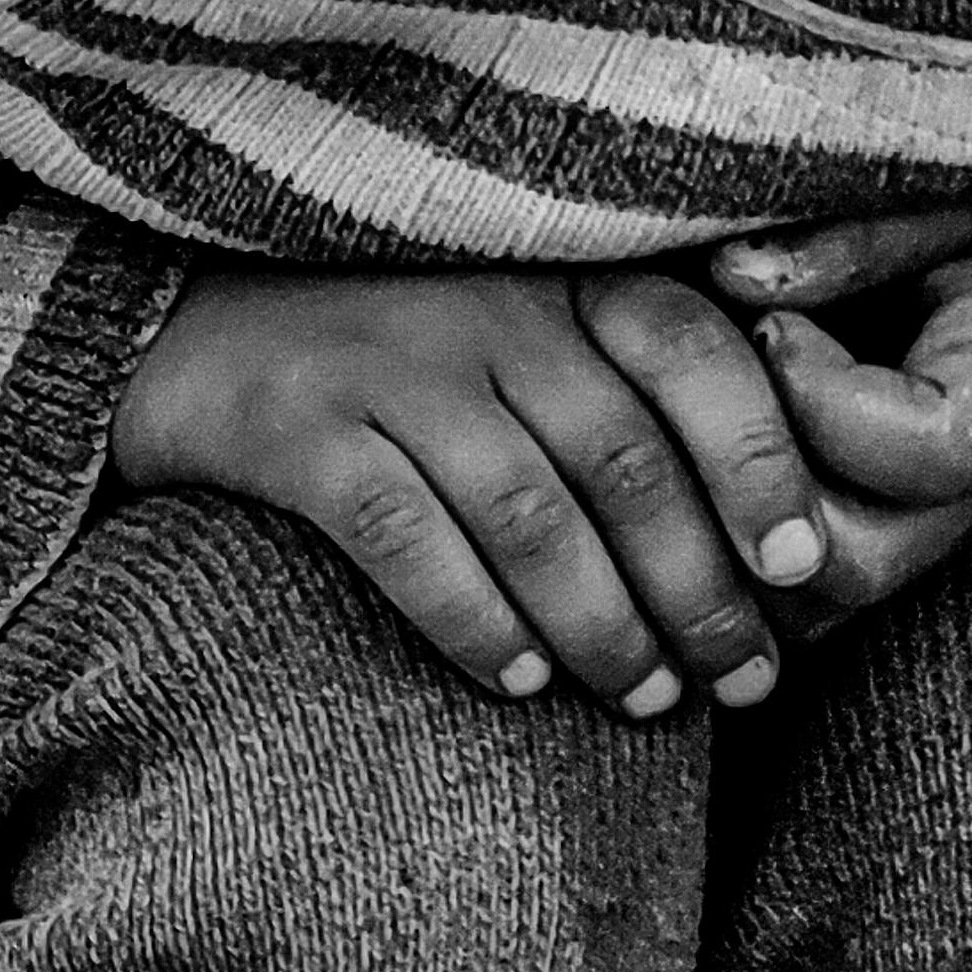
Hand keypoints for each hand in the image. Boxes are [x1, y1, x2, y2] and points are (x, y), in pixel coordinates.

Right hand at [106, 261, 836, 713]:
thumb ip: (619, 392)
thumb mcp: (510, 332)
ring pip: (528, 509)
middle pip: (625, 457)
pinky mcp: (290, 423)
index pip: (695, 353)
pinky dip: (474, 618)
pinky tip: (519, 682)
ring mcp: (383, 358)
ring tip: (643, 698)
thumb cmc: (388, 356)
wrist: (164, 321)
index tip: (808, 573)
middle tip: (744, 680)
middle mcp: (483, 304)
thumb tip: (760, 543)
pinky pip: (403, 535)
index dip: (761, 465)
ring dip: (601, 620)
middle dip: (700, 585)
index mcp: (556, 274)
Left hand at [725, 217, 971, 627]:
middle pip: (847, 564)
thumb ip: (858, 241)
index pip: (918, 453)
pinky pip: (791, 602)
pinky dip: (731, 548)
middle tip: (724, 390)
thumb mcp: (964, 207)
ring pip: (805, 606)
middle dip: (751, 478)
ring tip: (712, 423)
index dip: (819, 393)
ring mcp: (932, 553)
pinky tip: (712, 459)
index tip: (774, 319)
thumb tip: (731, 272)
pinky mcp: (886, 568)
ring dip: (728, 522)